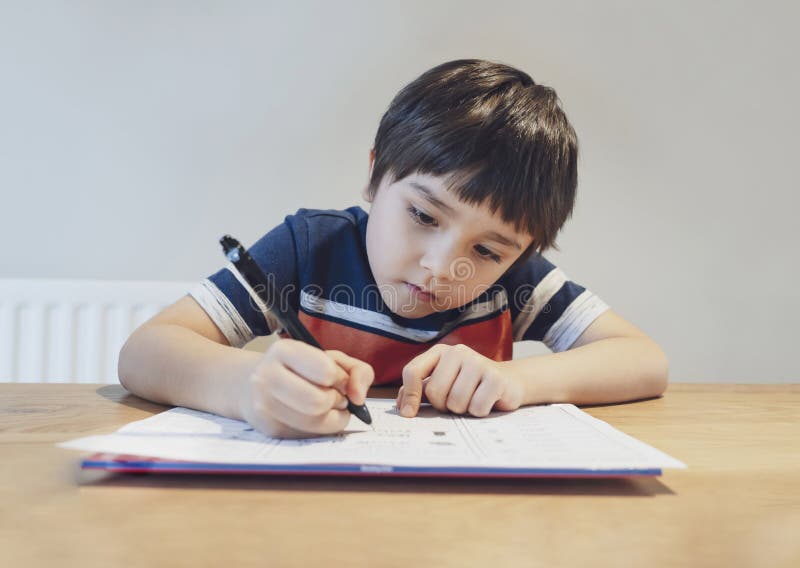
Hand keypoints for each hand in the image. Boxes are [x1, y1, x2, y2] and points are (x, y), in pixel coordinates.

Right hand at [238, 338, 373, 437]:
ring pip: (313, 423)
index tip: (340, 380)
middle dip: (337, 402)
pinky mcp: (268, 428)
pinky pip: (307, 436)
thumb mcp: (331, 359)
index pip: (325, 371)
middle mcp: (267, 376)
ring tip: (329, 407)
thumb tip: (359, 398)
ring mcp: (263, 404)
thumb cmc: (301, 370)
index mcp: (284, 350)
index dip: (341, 380)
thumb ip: (357, 371)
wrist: (255, 386)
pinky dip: (320, 429)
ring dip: (332, 418)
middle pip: (318, 402)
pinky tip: (315, 418)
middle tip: (337, 397)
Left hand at [397, 343, 524, 417]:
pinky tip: (487, 401)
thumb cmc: (469, 385)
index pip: (413, 371)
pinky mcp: (496, 378)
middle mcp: (458, 352)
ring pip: (455, 403)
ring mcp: (478, 362)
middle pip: (434, 392)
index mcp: (440, 352)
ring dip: (462, 410)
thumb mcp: (443, 383)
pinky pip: (476, 408)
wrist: (509, 382)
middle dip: (443, 405)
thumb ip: (419, 390)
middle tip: (455, 402)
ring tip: (473, 399)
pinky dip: (479, 412)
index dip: (409, 395)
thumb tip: (400, 406)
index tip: (408, 414)